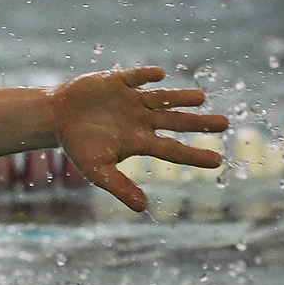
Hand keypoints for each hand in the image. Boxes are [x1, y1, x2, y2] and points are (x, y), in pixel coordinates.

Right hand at [50, 65, 228, 211]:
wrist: (58, 117)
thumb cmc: (78, 146)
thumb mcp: (98, 171)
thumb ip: (120, 187)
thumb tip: (141, 208)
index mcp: (139, 141)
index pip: (172, 149)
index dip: (194, 155)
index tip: (218, 161)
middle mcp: (141, 120)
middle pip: (176, 121)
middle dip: (199, 122)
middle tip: (226, 124)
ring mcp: (132, 100)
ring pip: (162, 97)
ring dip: (180, 97)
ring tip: (201, 98)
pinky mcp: (118, 81)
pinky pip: (135, 77)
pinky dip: (146, 76)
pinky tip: (159, 76)